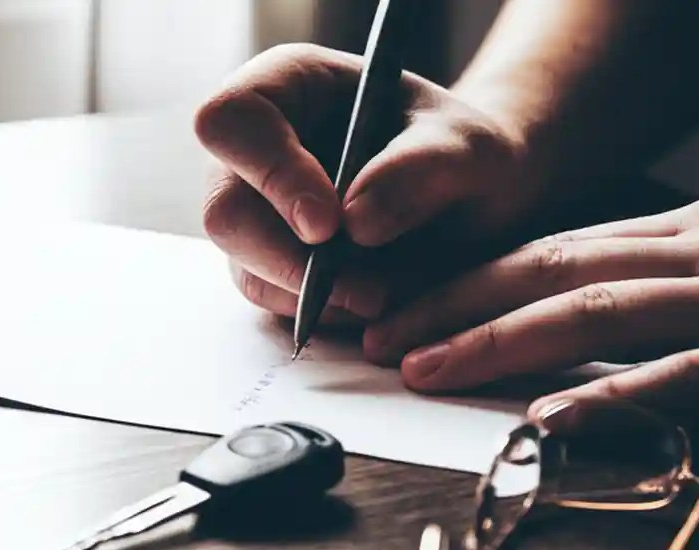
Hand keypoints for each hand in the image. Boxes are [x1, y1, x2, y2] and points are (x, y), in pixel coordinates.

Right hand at [193, 43, 535, 323]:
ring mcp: (257, 212)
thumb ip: (420, 170)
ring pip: (246, 267)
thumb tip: (354, 222)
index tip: (327, 224)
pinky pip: (274, 302)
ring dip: (314, 298)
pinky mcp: (271, 265)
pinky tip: (374, 302)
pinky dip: (323, 315)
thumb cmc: (463, 155)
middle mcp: (257, 149)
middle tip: (367, 288)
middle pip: (225, 211)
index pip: (234, 119)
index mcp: (290, 85)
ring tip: (386, 294)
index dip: (269, 172)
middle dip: (290, 260)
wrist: (473, 202)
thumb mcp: (468, 149)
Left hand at [364, 195, 698, 418]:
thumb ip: (659, 274)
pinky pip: (683, 379)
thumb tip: (571, 303)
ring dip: (502, 342)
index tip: (407, 306)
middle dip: (458, 303)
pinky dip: (609, 396)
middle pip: (553, 270)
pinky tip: (550, 418)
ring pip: (598, 312)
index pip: (553, 247)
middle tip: (386, 338)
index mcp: (686, 229)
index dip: (470, 277)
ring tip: (431, 369)